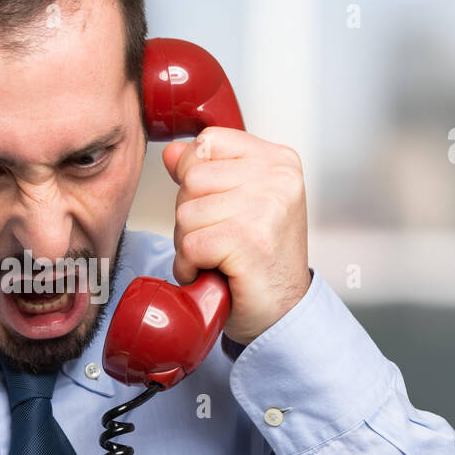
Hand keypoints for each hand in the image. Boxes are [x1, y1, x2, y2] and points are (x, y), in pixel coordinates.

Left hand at [161, 127, 310, 346]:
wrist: (283, 311)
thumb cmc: (262, 261)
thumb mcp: (238, 203)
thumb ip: (206, 172)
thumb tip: (171, 152)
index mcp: (279, 161)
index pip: (208, 142)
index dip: (194, 176)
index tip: (216, 206)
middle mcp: (278, 178)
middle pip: (192, 178)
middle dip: (190, 216)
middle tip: (220, 240)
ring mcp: (266, 207)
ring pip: (185, 212)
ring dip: (189, 244)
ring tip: (220, 257)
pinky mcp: (250, 239)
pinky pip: (190, 244)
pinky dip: (191, 266)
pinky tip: (214, 273)